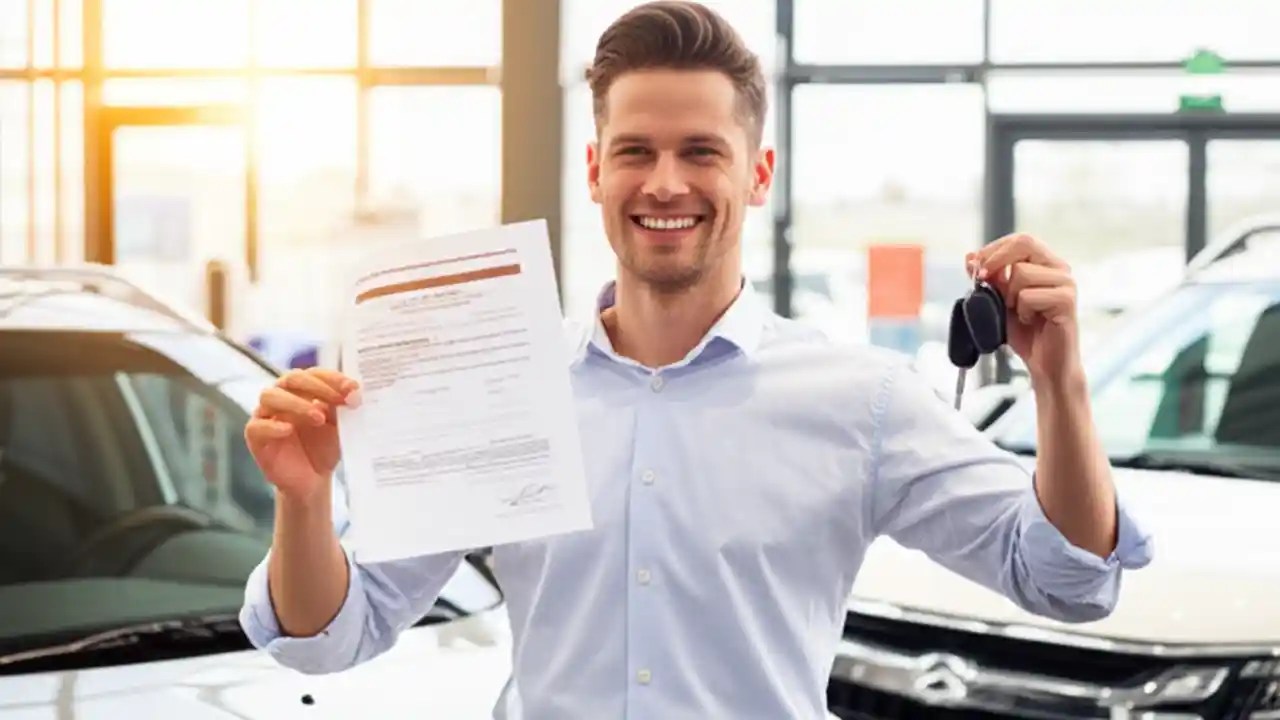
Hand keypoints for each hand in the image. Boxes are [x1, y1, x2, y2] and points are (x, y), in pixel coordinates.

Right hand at [245, 368, 360, 498]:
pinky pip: (258, 426)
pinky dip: (273, 426)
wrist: (312, 481)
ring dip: (296, 403)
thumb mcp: (338, 427)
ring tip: (319, 418)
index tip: (353, 389)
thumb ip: (342, 409)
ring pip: (270, 396)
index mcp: (303, 390)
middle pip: (291, 378)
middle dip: (317, 387)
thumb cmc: (324, 448)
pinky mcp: (255, 437)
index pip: (314, 374)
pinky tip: (289, 430)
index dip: (333, 378)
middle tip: (338, 400)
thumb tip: (354, 393)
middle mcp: (282, 397)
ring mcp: (266, 415)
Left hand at [967, 233, 1081, 384]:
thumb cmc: (1025, 331)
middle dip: (996, 261)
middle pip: (1025, 243)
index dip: (993, 249)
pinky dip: (1022, 311)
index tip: (975, 266)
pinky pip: (1029, 296)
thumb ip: (988, 278)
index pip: (1019, 239)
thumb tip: (970, 256)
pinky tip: (1031, 321)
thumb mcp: (998, 300)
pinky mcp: (1067, 300)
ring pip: (1022, 273)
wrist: (1044, 363)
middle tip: (985, 280)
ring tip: (1020, 312)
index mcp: (1044, 263)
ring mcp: (1066, 283)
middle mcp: (1059, 268)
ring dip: (1010, 296)